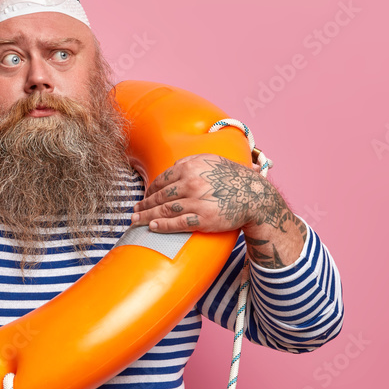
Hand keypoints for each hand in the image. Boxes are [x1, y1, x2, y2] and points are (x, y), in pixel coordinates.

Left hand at [131, 154, 280, 232]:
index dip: (150, 190)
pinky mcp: (203, 219)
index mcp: (190, 167)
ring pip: (164, 210)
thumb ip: (191, 161)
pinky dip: (162, 226)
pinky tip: (152, 228)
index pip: (162, 180)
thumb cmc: (233, 177)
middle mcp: (191, 183)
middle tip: (134, 211)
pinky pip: (177, 224)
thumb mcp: (212, 160)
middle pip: (159, 196)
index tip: (144, 197)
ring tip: (136, 221)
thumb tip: (173, 166)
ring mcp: (196, 202)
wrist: (255, 196)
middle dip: (144, 205)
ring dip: (147, 217)